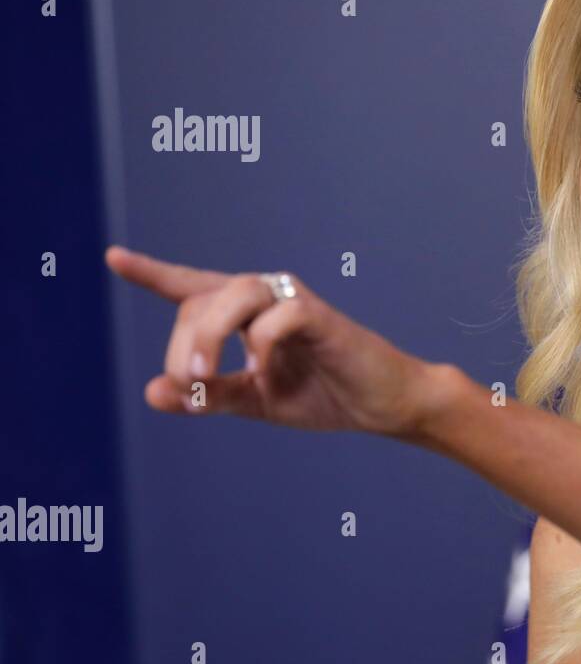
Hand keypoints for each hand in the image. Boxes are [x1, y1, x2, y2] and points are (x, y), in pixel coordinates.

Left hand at [104, 245, 433, 435]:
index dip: (153, 272)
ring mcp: (293, 301)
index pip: (192, 287)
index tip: (114, 257)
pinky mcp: (320, 315)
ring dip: (207, 337)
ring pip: (232, 295)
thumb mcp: (255, 402)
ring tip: (199, 376)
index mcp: (247, 314)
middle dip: (181, 346)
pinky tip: (264, 371)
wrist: (384, 405)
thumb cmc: (325, 394)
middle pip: (199, 300)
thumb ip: (207, 396)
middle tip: (188, 387)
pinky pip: (275, 318)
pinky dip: (258, 345)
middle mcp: (266, 297)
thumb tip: (152, 392)